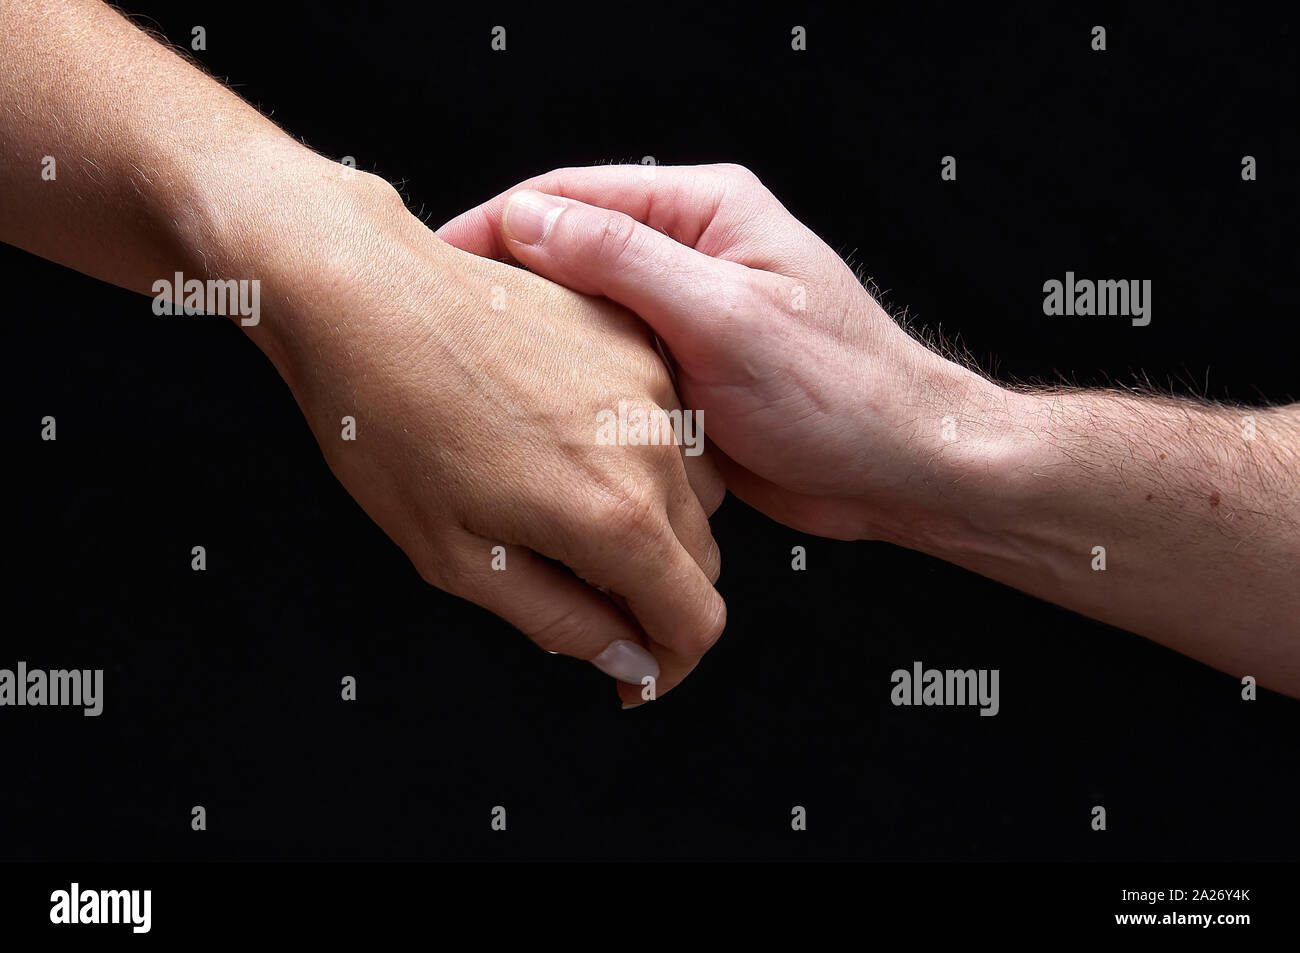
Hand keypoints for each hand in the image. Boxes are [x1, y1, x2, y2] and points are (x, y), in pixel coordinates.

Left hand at [217, 162, 725, 704]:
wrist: (365, 292)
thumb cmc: (387, 422)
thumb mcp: (457, 557)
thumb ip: (561, 619)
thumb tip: (628, 657)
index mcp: (614, 515)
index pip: (696, 618)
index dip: (669, 663)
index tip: (634, 674)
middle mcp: (654, 447)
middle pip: (704, 558)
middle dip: (660, 597)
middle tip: (591, 601)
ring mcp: (650, 385)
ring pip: (696, 490)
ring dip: (660, 525)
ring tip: (578, 518)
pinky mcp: (633, 340)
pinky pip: (671, 422)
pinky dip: (645, 456)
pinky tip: (575, 448)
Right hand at [438, 163, 1003, 544]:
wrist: (896, 470)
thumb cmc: (840, 392)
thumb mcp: (727, 319)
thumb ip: (628, 264)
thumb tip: (533, 220)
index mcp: (706, 212)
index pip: (576, 197)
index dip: (499, 226)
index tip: (437, 262)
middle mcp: (691, 252)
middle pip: (570, 251)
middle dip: (507, 285)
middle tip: (443, 326)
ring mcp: (684, 312)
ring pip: (583, 313)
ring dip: (535, 337)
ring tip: (471, 369)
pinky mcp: (682, 369)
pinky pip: (606, 364)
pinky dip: (569, 381)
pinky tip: (530, 409)